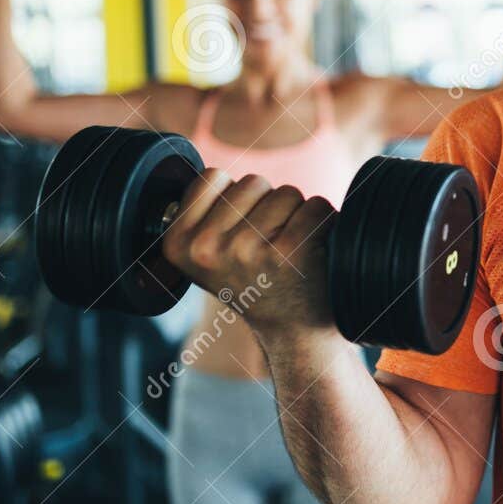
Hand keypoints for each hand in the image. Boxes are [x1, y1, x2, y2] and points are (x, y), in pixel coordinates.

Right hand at [160, 169, 337, 336]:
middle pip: (253, 181)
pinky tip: (313, 253)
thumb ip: (203, 213)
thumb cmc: (255, 282)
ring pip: (286, 192)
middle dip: (268, 206)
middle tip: (269, 248)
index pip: (212, 176)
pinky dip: (324, 223)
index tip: (240, 233)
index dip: (236, 197)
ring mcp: (248, 250)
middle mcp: (207, 248)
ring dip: (296, 215)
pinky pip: (317, 206)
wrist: (293, 331)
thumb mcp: (209, 254)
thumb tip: (211, 171)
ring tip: (289, 252)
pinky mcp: (290, 252)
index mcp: (178, 244)